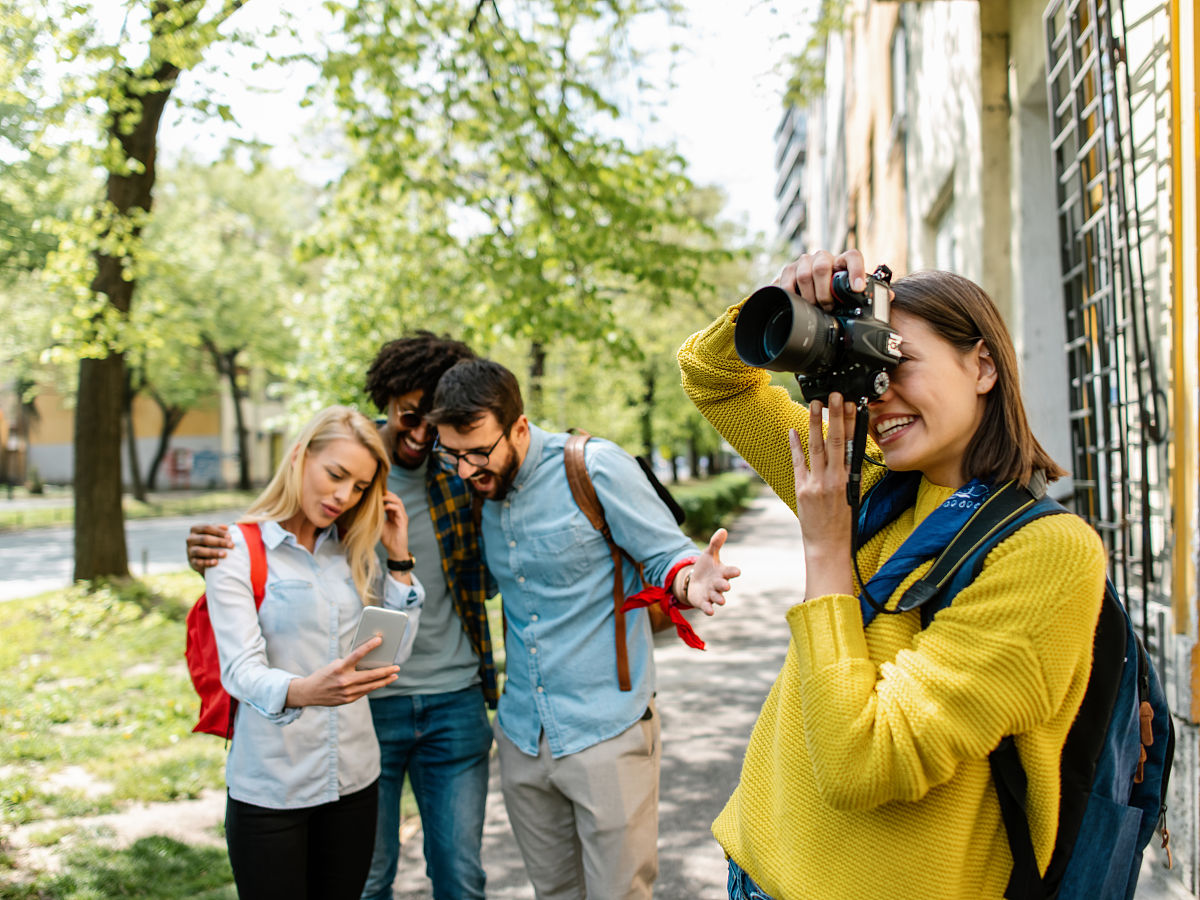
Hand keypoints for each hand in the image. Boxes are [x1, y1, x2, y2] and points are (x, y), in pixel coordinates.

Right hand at [187, 524, 232, 573]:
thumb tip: (225, 528)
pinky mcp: (191, 562)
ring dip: (213, 552)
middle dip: (219, 542)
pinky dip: (207, 563)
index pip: (207, 528)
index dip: (219, 531)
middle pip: (204, 539)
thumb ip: (220, 530)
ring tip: (224, 554)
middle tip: (231, 545)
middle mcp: (190, 539)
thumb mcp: (215, 534)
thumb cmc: (213, 542)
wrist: (206, 558)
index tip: (230, 537)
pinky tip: (216, 562)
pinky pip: (198, 562)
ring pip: (199, 550)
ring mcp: (190, 551)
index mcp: (195, 529)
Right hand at [285, 636, 398, 707]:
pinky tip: (382, 682)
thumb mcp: (334, 665)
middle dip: (386, 671)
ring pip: (371, 686)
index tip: (380, 639)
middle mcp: (344, 680)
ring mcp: (347, 692)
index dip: (369, 646)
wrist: (309, 692)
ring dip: (385, 680)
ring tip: (394, 675)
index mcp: (340, 668)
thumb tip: (369, 661)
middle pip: (370, 675)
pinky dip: (374, 686)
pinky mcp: (348, 699)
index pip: (357, 654)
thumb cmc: (324, 674)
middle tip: (397, 667)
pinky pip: (365, 692)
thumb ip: (350, 664)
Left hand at [380, 491, 409, 561]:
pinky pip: (398, 509)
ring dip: (389, 498)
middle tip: (377, 492)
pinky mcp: (403, 520)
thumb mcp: (379, 525)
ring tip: (380, 497)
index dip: (384, 495)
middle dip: (387, 493)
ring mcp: (402, 516)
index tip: (375, 492)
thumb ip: (377, 517)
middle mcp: (399, 513)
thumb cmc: (388, 539)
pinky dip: (391, 506)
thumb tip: (367, 510)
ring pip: (398, 501)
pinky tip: (384, 507)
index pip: (391, 500)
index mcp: (394, 514)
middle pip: (395, 498)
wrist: (395, 549)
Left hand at [682, 529, 741, 614]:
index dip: (733, 572)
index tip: (737, 571)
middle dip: (724, 586)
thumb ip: (715, 544)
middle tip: (725, 586)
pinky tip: (710, 611)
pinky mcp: (703, 602)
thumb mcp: (709, 554)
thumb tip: (723, 530)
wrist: (695, 582)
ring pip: (717, 597)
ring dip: (719, 598)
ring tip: (721, 600)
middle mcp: (719, 584)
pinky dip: (709, 609)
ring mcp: (711, 594)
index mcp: (722, 572)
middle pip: (723, 585)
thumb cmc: (705, 568)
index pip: (730, 572)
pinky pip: (707, 607)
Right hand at [775, 249, 867, 311]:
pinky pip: (787, 283)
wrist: (810, 287)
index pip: (852, 258)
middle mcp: (822, 257)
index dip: (856, 271)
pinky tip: (797, 303)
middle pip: (822, 268)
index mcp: (841, 261)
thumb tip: (852, 312)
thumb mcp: (842, 295)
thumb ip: (847, 298)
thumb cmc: (829, 293)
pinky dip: (793, 297)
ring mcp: (804, 262)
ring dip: (809, 297)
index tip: (857, 288)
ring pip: (804, 275)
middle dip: (824, 293)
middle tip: (827, 307)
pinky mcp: (789, 270)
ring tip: (813, 306)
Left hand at [790, 393, 855, 598]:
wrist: (828, 546)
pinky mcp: (802, 490)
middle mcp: (832, 479)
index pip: (851, 446)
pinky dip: (796, 447)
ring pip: (816, 448)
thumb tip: (846, 453)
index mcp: (849, 480)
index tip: (851, 405)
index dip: (851, 423)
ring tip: (815, 405)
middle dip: (834, 417)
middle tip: (833, 396)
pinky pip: (799, 463)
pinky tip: (793, 431)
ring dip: (815, 425)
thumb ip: (848, 474)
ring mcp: (816, 484)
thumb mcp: (852, 496)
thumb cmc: (843, 524)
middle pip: (833, 441)